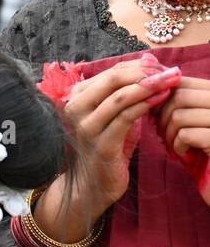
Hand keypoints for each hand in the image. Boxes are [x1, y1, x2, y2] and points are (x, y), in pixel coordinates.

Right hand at [64, 55, 179, 215]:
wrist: (94, 183)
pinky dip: (146, 105)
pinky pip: (126, 118)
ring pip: (119, 97)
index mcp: (76, 98)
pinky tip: (161, 99)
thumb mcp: (114, 115)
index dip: (137, 66)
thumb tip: (147, 63)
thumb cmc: (108, 146)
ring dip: (149, 86)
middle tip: (170, 71)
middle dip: (145, 72)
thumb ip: (125, 92)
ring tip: (171, 81)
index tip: (162, 65)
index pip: (109, 72)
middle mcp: (75, 109)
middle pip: (112, 80)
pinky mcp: (101, 144)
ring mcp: (86, 127)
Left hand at [153, 74, 209, 204]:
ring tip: (173, 144)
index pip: (181, 81)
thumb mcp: (188, 113)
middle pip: (178, 96)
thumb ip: (172, 91)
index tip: (157, 114)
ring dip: (168, 133)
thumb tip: (146, 58)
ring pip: (179, 115)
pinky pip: (187, 134)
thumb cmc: (203, 144)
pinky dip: (178, 145)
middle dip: (162, 116)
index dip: (161, 97)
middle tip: (162, 132)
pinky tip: (184, 152)